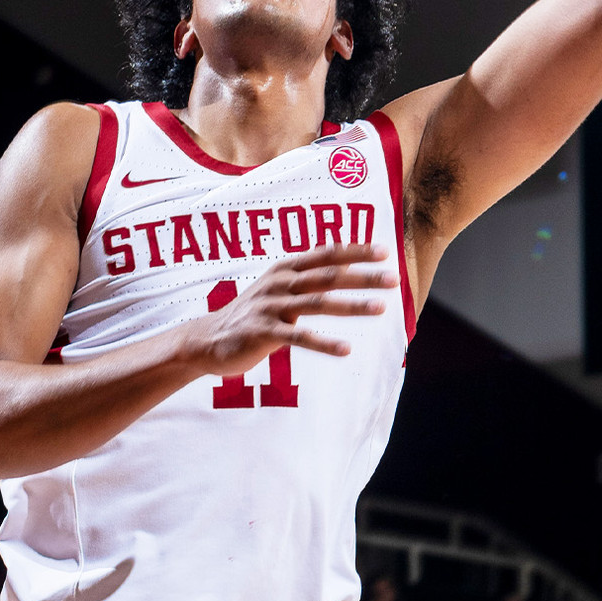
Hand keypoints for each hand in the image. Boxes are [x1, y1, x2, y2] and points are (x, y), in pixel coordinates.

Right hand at [179, 245, 394, 375]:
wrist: (207, 340)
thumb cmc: (251, 314)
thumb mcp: (277, 289)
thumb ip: (306, 278)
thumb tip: (341, 266)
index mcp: (285, 269)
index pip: (326, 254)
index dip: (356, 251)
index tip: (385, 251)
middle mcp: (280, 282)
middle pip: (329, 275)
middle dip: (364, 276)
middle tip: (394, 278)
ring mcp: (271, 306)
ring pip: (319, 303)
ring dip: (353, 305)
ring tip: (381, 309)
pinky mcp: (263, 332)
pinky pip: (298, 338)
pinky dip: (324, 343)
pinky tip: (346, 349)